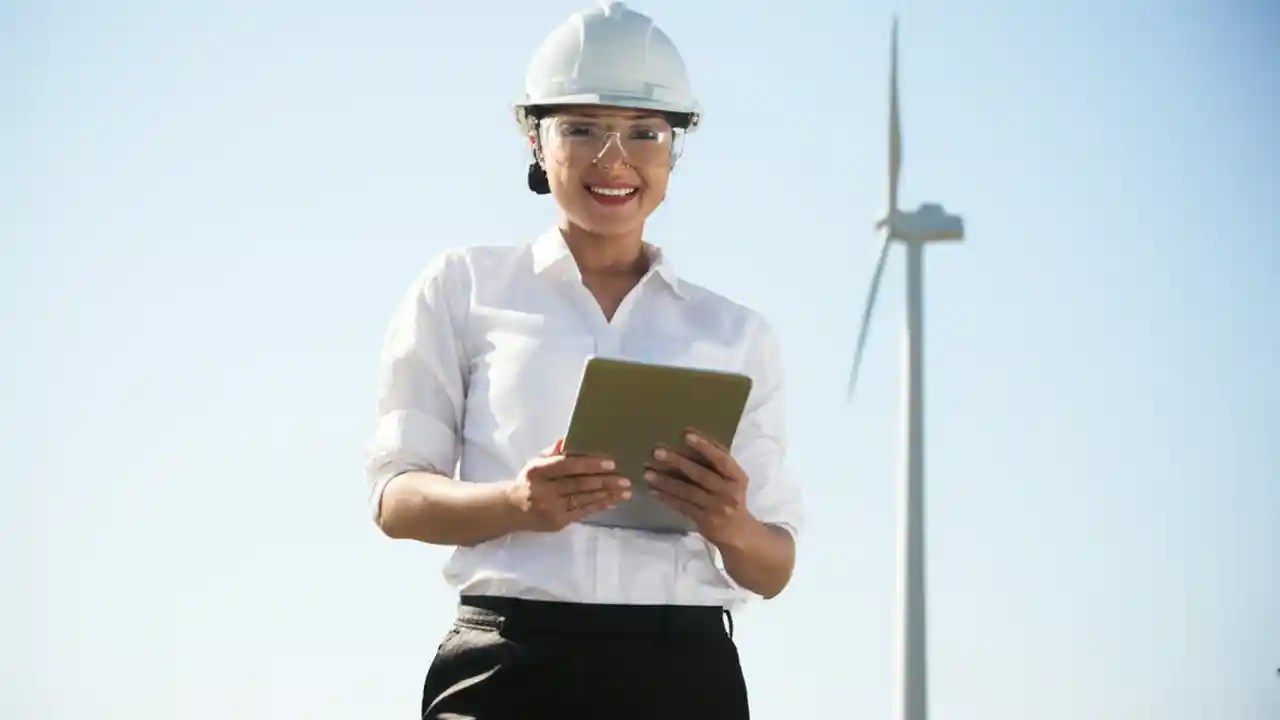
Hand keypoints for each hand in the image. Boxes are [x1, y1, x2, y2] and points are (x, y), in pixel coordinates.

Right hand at [506, 439, 631, 531]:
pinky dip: (599, 505)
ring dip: (607, 495)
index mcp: (538, 471)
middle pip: (579, 484)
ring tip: (625, 491)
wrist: (512, 509)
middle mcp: (544, 490)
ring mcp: (551, 508)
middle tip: (625, 479)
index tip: (610, 462)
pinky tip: (613, 501)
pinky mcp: (558, 522)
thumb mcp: (536, 463)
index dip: (589, 464)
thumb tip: (568, 438)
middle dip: (605, 481)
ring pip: (584, 499)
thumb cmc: (529, 481)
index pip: (566, 466)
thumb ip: (553, 452)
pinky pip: (583, 512)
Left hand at [644, 429, 752, 547]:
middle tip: (657, 452)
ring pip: (687, 492)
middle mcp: (728, 492)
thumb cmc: (730, 495)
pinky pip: (682, 506)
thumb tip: (689, 434)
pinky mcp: (705, 520)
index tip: (686, 434)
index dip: (705, 446)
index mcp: (737, 476)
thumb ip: (716, 460)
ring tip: (647, 473)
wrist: (737, 531)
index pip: (721, 459)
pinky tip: (653, 490)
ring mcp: (716, 508)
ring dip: (665, 482)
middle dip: (677, 461)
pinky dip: (667, 498)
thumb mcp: (731, 478)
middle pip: (700, 474)